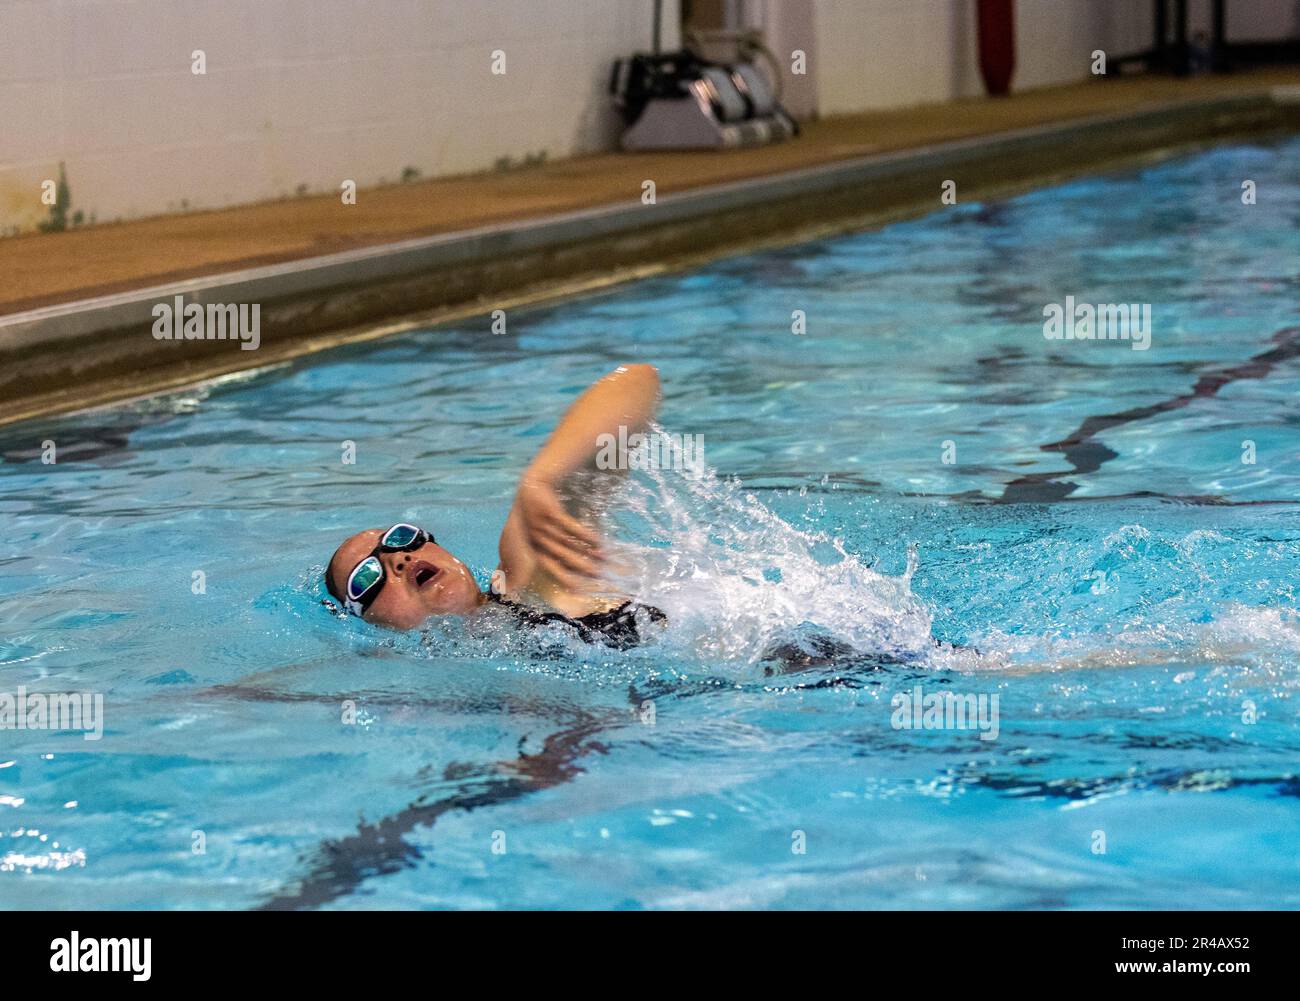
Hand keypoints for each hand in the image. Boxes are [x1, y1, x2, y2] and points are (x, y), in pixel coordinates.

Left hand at [514, 474, 604, 590]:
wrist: (532, 487)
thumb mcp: (534, 532)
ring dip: (586, 550)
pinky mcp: (552, 512)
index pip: (548, 564)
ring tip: (602, 557)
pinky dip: (585, 534)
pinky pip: (571, 525)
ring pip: (568, 541)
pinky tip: (597, 540)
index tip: (576, 588)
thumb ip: (543, 548)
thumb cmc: (534, 513)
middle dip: (580, 565)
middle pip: (561, 555)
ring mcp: (543, 524)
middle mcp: (537, 536)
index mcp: (533, 544)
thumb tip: (558, 566)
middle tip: (597, 574)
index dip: (562, 576)